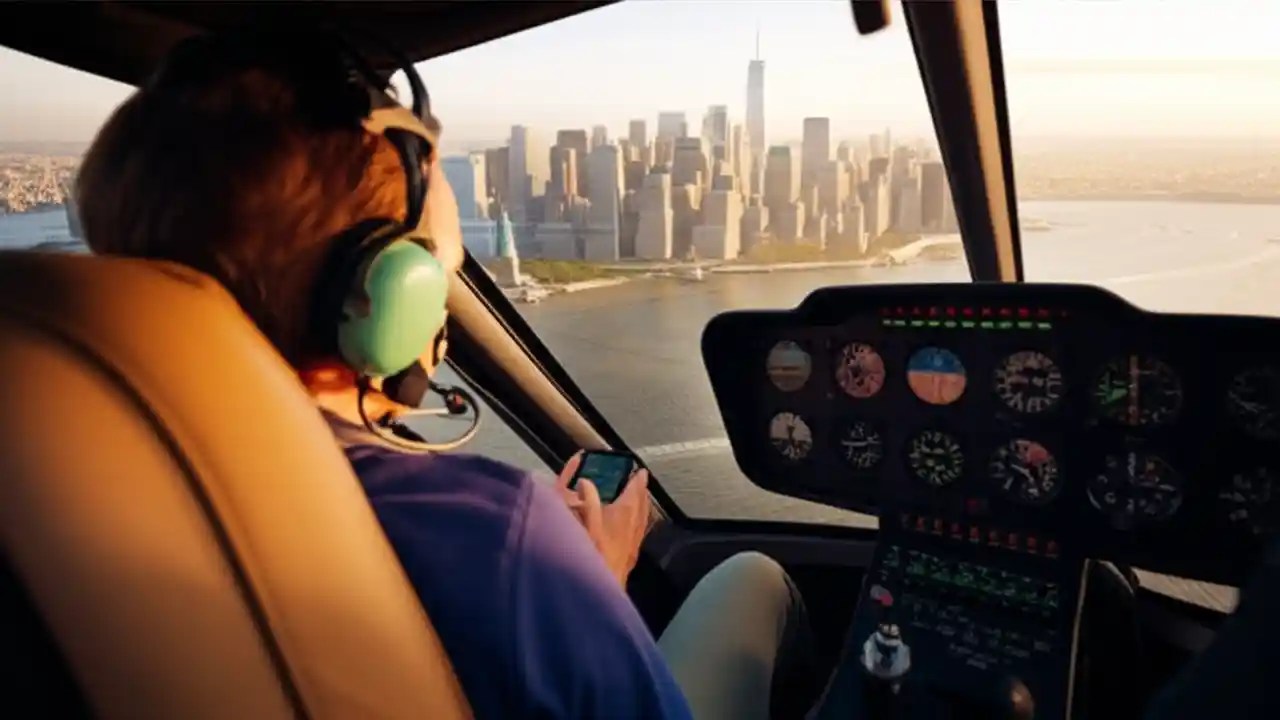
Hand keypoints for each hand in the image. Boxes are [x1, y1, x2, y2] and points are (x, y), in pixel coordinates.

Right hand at [556, 452, 650, 586]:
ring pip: (643, 520)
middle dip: (641, 493)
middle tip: (642, 484)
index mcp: (624, 516)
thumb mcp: (587, 527)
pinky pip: (639, 533)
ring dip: (642, 508)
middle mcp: (633, 528)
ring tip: (640, 502)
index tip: (641, 472)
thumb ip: (588, 503)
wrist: (605, 590)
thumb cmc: (595, 557)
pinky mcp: (631, 556)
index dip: (637, 482)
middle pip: (641, 506)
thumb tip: (585, 483)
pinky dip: (639, 525)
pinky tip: (634, 529)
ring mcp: (633, 543)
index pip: (634, 493)